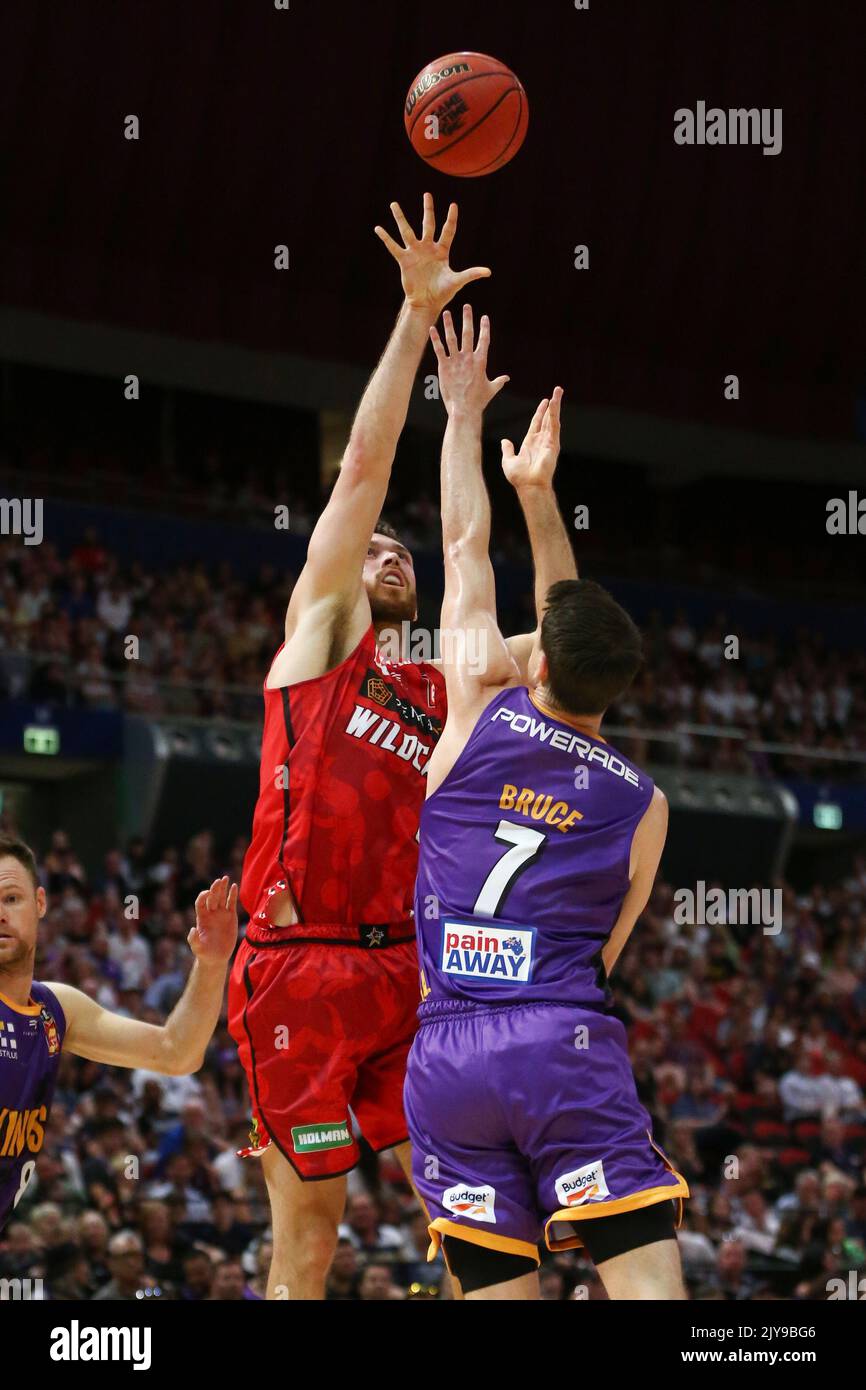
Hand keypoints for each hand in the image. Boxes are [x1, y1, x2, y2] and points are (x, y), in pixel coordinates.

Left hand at [189, 876, 238, 962]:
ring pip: (221, 897)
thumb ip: (193, 939)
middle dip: (214, 889)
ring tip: (225, 878)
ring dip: (223, 888)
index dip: (203, 897)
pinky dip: (233, 895)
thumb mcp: (197, 947)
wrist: (216, 958)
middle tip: (218, 881)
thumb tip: (192, 929)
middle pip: (212, 897)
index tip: (207, 894)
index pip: (200, 903)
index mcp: (201, 918)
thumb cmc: (204, 953)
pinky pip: (231, 903)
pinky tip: (234, 886)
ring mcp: (221, 914)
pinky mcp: (231, 917)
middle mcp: (211, 913)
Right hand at [375, 193, 490, 316]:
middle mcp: (428, 248)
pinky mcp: (404, 260)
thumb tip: (488, 272)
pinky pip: (394, 247)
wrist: (426, 303)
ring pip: (407, 231)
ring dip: (400, 218)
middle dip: (428, 209)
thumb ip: (471, 274)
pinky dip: (386, 238)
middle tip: (427, 195)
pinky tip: (378, 228)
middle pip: (428, 224)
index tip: (453, 205)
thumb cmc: (442, 293)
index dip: (451, 219)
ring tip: (394, 204)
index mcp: (442, 251)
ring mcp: (415, 253)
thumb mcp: (457, 281)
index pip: (448, 231)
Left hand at [429, 305, 509, 415]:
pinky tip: (432, 329)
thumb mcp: (491, 389)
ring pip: (451, 338)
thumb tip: (507, 378)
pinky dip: (435, 339)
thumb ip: (499, 381)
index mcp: (481, 361)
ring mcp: (455, 361)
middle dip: (468, 319)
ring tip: (446, 312)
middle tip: (467, 307)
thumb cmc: (479, 401)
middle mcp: (468, 358)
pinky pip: (439, 349)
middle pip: (468, 334)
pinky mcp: (444, 367)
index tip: (484, 317)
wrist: (464, 410)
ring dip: (449, 324)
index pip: (484, 340)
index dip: (484, 327)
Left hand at [501, 387, 563, 489]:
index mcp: (531, 443)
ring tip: (558, 391)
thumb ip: (507, 450)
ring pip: (553, 419)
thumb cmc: (519, 478)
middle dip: (552, 405)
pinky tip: (555, 403)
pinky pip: (554, 425)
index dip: (540, 412)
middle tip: (557, 391)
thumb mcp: (508, 461)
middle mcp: (541, 441)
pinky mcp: (553, 443)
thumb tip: (504, 442)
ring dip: (556, 405)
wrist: (528, 486)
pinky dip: (554, 413)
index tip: (544, 402)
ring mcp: (548, 441)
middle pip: (547, 418)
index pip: (537, 423)